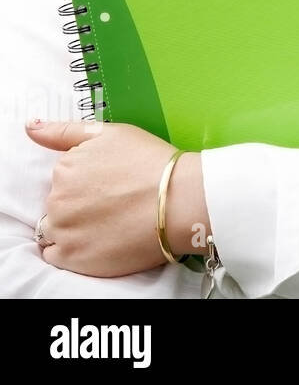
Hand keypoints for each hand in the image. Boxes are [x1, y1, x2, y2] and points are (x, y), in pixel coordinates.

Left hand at [26, 120, 191, 276]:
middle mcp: (57, 198)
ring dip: (76, 228)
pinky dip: (75, 249)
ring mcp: (63, 229)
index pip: (63, 179)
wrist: (181, 200)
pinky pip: (58, 255)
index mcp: (64, 167)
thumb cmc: (153, 163)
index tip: (112, 185)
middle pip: (59, 204)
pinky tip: (101, 240)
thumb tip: (32, 127)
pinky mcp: (73, 257)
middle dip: (80, 205)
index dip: (89, 183)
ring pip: (56, 230)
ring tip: (111, 223)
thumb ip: (66, 131)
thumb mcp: (113, 134)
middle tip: (117, 204)